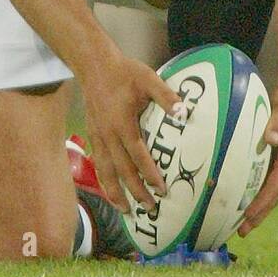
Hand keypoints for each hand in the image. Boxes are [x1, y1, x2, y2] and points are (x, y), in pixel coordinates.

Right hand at [81, 56, 182, 213]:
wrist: (94, 65)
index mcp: (122, 123)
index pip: (138, 155)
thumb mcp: (148, 79)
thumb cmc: (124, 73)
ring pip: (106, 171)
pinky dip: (104, 180)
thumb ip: (166, 96)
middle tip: (150, 208)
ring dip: (115, 193)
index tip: (161, 189)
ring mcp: (98, 136)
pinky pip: (98, 163)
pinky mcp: (93, 135)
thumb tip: (184, 111)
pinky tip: (110, 190)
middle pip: (122, 170)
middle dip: (135, 191)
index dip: (149, 174)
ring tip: (125, 211)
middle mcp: (108, 135)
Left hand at [238, 81, 277, 236]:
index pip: (275, 187)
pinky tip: (238, 198)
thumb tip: (271, 139)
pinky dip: (253, 192)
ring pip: (268, 191)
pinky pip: (263, 180)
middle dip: (258, 215)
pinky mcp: (276, 158)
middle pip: (273, 196)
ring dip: (255, 207)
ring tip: (238, 224)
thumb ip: (277, 123)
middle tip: (241, 232)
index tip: (248, 217)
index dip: (262, 204)